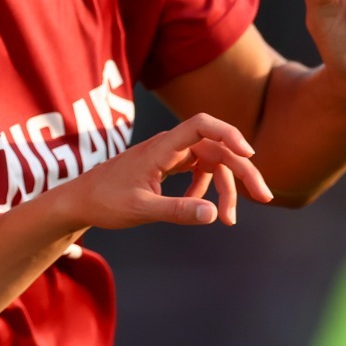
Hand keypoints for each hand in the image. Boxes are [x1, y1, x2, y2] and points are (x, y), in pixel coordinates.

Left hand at [63, 113, 273, 228]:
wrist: (80, 201)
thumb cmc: (105, 202)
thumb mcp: (141, 210)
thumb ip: (177, 211)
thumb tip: (214, 214)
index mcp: (161, 147)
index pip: (202, 125)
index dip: (229, 134)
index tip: (249, 154)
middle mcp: (169, 145)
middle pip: (217, 148)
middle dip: (242, 171)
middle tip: (265, 197)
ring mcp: (170, 154)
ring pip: (212, 162)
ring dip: (226, 187)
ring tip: (229, 219)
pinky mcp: (168, 165)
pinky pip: (199, 170)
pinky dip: (206, 189)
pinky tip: (200, 208)